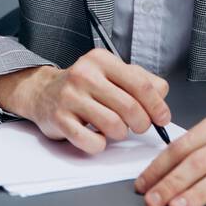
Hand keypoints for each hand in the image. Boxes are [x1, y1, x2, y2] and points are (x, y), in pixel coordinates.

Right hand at [0, 50, 170, 153]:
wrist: (43, 93)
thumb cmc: (84, 86)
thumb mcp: (112, 74)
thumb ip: (141, 80)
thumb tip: (161, 95)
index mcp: (101, 60)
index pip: (140, 84)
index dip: (157, 106)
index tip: (162, 118)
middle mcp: (84, 75)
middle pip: (130, 107)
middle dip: (141, 123)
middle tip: (139, 126)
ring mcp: (70, 97)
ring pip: (114, 126)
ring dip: (120, 134)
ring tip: (114, 128)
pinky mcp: (59, 119)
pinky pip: (92, 142)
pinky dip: (100, 145)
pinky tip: (96, 136)